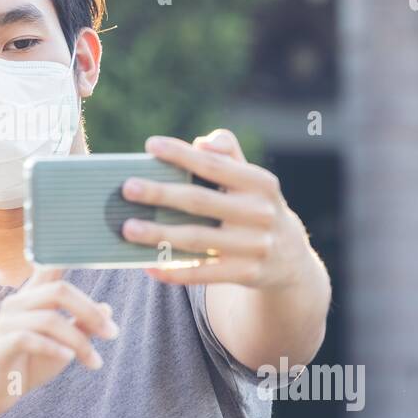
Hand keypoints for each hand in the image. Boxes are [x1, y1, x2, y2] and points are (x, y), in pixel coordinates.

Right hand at [0, 267, 117, 417]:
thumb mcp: (64, 344)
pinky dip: (53, 348)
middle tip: (112, 334)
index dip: (70, 256)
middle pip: (59, 290)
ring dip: (79, 341)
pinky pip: (28, 339)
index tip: (98, 257)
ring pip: (49, 319)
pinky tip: (68, 358)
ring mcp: (6, 323)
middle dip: (90, 311)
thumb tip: (107, 309)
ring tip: (94, 361)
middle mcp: (17, 303)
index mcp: (32, 297)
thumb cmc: (30, 363)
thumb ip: (82, 325)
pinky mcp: (0, 346)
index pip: (48, 265)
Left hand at [120, 129, 312, 288]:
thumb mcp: (252, 179)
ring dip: (159, 235)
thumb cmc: (255, 206)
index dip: (182, 154)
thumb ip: (228, 154)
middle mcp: (260, 214)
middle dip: (161, 194)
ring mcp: (255, 247)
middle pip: (200, 202)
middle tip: (128, 188)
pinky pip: (203, 273)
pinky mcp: (246, 275)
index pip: (214, 165)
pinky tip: (148, 266)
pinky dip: (174, 272)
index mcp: (260, 183)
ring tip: (127, 228)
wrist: (290, 259)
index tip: (150, 145)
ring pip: (197, 240)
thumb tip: (202, 142)